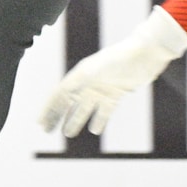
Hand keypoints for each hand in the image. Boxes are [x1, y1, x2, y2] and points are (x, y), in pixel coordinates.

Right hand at [39, 5, 186, 138]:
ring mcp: (101, 88)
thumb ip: (82, 78)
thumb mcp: (99, 67)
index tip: (40, 123)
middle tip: (46, 130)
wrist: (146, 53)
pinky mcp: (116, 94)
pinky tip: (95, 131)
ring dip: (75, 120)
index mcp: (80, 75)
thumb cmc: (121, 57)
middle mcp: (88, 82)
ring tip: (68, 133)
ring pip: (84, 108)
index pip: (59, 94)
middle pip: (68, 102)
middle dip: (56, 116)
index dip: (48, 109)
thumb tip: (65, 90)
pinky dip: (99, 120)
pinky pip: (104, 110)